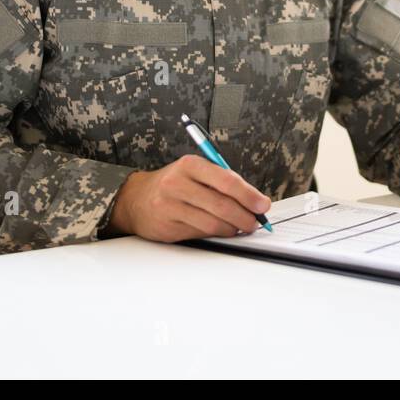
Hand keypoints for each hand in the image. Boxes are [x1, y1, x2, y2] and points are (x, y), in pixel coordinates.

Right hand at [108, 156, 272, 242]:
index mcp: (190, 164)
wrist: (135, 199)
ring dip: (232, 228)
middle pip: (221, 204)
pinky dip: (215, 234)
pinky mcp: (167, 226)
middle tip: (256, 222)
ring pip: (212, 223)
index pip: (227, 180)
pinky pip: (199, 234)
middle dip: (245, 216)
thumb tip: (254, 200)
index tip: (263, 205)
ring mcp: (170, 206)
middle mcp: (178, 183)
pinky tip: (220, 230)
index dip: (249, 195)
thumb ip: (222, 182)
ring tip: (239, 227)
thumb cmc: (174, 184)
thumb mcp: (195, 172)